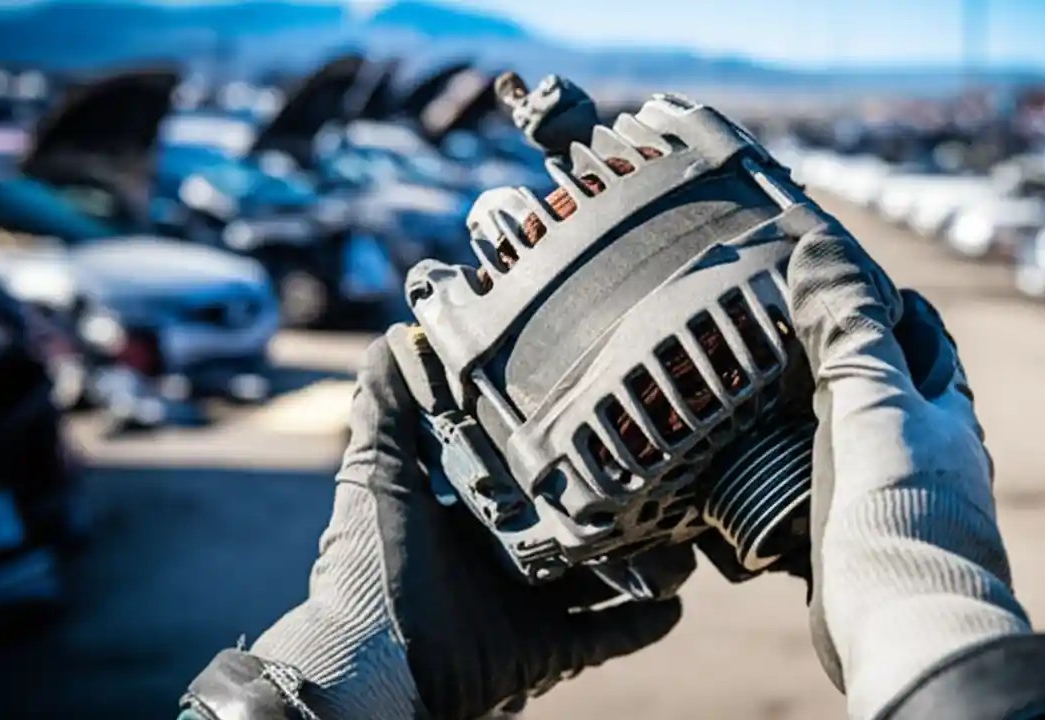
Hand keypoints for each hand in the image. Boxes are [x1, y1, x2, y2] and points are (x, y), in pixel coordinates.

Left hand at [237, 328, 681, 719]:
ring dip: (634, 556)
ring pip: (595, 575)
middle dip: (600, 499)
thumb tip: (392, 340)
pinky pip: (606, 636)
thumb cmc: (368, 571)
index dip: (545, 445)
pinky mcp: (545, 650)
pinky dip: (641, 622)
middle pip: (562, 521)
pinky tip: (676, 603)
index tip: (584, 407)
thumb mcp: (376, 478)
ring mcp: (525, 606)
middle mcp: (497, 559)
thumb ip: (385, 412)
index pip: (514, 472)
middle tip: (650, 463)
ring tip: (676, 526)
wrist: (373, 667)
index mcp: (462, 516)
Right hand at [784, 226, 1029, 717]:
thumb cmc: (903, 510)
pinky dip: (783, 480)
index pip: (921, 330)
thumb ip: (849, 329)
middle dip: (831, 356)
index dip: (884, 295)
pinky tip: (748, 475)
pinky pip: (814, 495)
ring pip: (840, 439)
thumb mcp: (872, 401)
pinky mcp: (854, 539)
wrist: (901, 626)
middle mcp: (923, 448)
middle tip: (771, 329)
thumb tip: (821, 245)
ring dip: (799, 420)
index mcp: (941, 407)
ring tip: (746, 396)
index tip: (833, 271)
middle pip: (878, 382)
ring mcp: (889, 495)